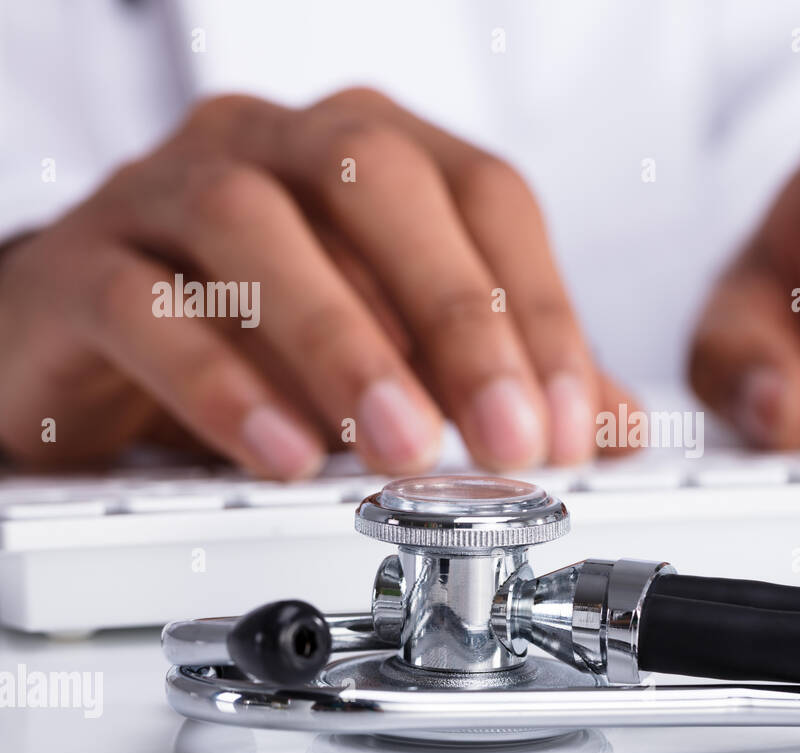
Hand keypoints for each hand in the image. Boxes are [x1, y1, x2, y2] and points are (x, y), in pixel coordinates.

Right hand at [0, 89, 630, 476]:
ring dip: (344, 343)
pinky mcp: (81, 266)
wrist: (88, 340)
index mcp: (367, 154)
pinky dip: (222, 385)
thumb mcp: (397, 351)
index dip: (539, 309)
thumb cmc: (256, 330)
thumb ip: (501, 379)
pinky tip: (284, 453)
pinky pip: (146, 307)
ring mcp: (167, 191)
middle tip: (508, 438)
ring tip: (401, 448)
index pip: (483, 196)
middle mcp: (274, 148)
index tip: (569, 426)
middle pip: (377, 180)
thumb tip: (612, 430)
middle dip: (459, 313)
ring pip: (256, 226)